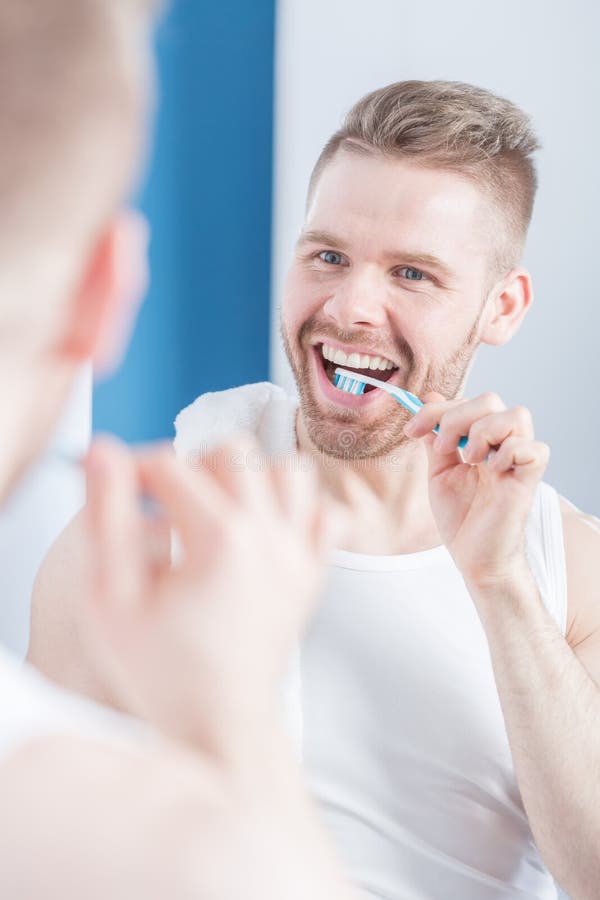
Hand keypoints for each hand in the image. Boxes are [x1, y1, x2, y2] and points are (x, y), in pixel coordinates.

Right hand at [82, 436, 332, 762]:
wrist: (215, 728)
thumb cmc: (160, 673)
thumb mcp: (110, 598)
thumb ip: (107, 517)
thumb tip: (104, 453)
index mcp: (219, 540)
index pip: (171, 465)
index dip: (134, 468)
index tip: (119, 489)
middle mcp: (269, 538)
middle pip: (234, 453)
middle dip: (192, 465)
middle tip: (166, 504)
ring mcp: (298, 557)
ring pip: (290, 471)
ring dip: (252, 478)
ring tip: (218, 509)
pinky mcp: (312, 577)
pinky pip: (328, 516)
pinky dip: (301, 509)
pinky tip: (266, 528)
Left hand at [404, 392, 549, 585]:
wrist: (473, 557)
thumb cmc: (461, 517)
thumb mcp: (439, 470)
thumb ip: (436, 436)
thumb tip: (430, 396)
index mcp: (483, 440)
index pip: (468, 402)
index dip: (436, 409)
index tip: (411, 430)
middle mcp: (503, 445)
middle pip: (491, 400)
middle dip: (457, 417)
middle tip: (444, 447)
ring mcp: (518, 461)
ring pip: (517, 415)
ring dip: (483, 431)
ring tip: (469, 459)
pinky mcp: (529, 481)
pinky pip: (535, 449)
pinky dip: (509, 452)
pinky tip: (490, 471)